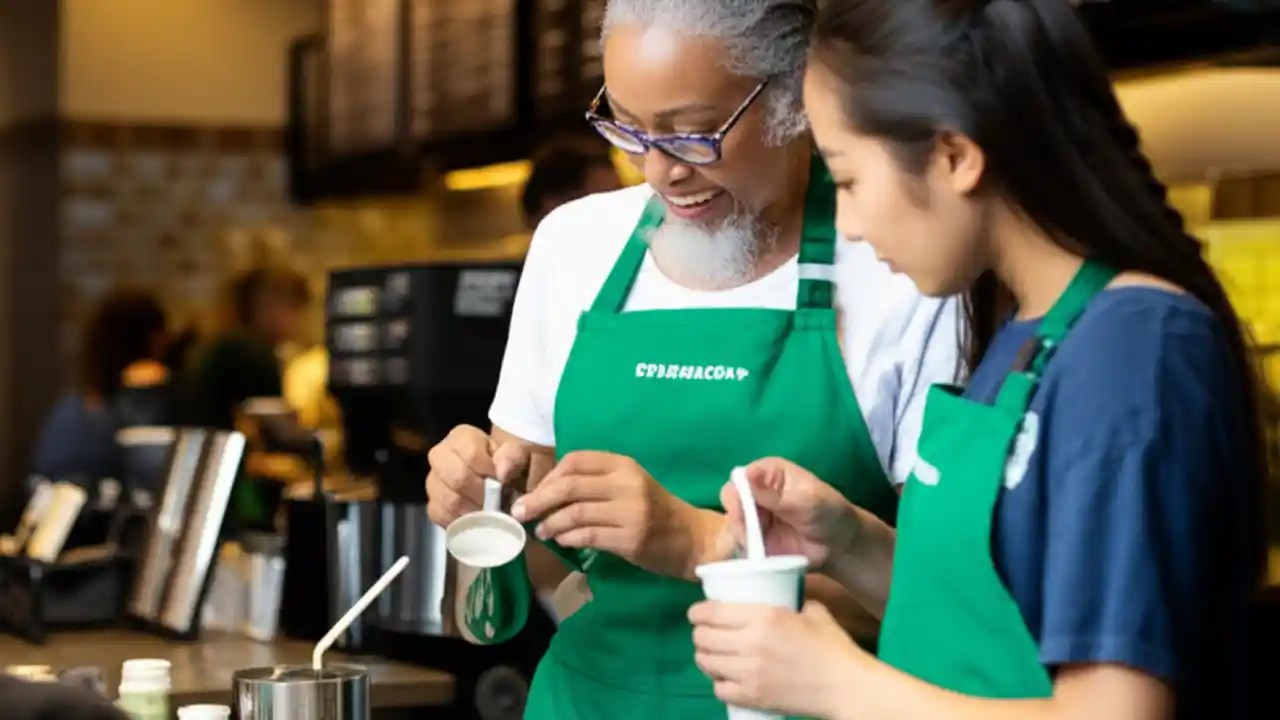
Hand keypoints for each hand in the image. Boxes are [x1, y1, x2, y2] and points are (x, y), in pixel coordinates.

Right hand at [425, 425, 532, 526]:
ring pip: (449, 500)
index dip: (489, 472)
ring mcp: (433, 481)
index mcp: (461, 437)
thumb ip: (514, 456)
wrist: (500, 482)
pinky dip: (460, 521)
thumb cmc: (508, 465)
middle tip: (497, 501)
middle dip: (482, 494)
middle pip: (457, 478)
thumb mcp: (518, 453)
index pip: (471, 455)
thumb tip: (502, 472)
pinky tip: (475, 519)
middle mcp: (440, 455)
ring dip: (473, 510)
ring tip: (489, 512)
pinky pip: (441, 515)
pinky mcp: (432, 504)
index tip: (503, 480)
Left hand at [512, 451, 727, 579]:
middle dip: (539, 500)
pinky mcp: (631, 538)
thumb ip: (596, 484)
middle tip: (520, 513)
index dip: (549, 477)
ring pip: (575, 512)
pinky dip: (568, 539)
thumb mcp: (630, 486)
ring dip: (550, 523)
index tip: (535, 492)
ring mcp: (631, 511)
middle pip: (569, 486)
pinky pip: (588, 536)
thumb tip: (547, 493)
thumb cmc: (656, 511)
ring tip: (541, 531)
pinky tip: (561, 542)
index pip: (576, 461)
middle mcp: (627, 483)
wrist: (693, 539)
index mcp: (625, 465)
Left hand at [689, 600, 865, 717]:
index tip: (696, 613)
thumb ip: (788, 601)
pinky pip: (719, 689)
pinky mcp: (752, 697)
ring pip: (706, 663)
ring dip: (706, 657)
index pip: (712, 612)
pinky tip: (726, 677)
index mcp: (764, 616)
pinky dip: (719, 683)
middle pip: (703, 638)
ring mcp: (749, 673)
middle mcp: (750, 643)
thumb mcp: (811, 611)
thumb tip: (777, 593)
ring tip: (713, 655)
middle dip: (700, 634)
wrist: (845, 686)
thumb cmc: (832, 646)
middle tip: (706, 634)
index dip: (697, 612)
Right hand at [724, 458, 859, 571]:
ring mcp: (753, 516)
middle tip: (753, 535)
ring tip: (760, 547)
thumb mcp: (809, 500)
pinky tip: (757, 555)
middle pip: (731, 500)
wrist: (839, 546)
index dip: (739, 493)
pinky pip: (738, 542)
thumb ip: (777, 492)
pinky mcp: (753, 539)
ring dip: (741, 535)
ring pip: (732, 522)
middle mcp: (756, 491)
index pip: (740, 477)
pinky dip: (744, 549)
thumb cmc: (829, 513)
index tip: (745, 512)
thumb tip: (747, 475)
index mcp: (769, 473)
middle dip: (738, 517)